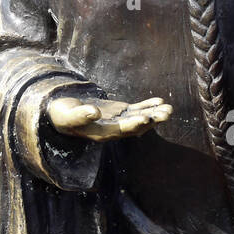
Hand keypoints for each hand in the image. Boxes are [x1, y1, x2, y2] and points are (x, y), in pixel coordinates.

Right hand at [47, 92, 172, 142]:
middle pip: (136, 126)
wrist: (63, 113)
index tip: (146, 118)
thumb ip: (81, 114)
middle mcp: (114, 130)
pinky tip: (159, 101)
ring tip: (169, 108)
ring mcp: (118, 121)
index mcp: (102, 133)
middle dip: (151, 120)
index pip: (121, 130)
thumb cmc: (63, 115)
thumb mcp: (68, 115)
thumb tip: (95, 112)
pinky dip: (147, 106)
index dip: (134, 124)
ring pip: (139, 118)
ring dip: (154, 114)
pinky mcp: (119, 113)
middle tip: (166, 113)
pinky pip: (136, 110)